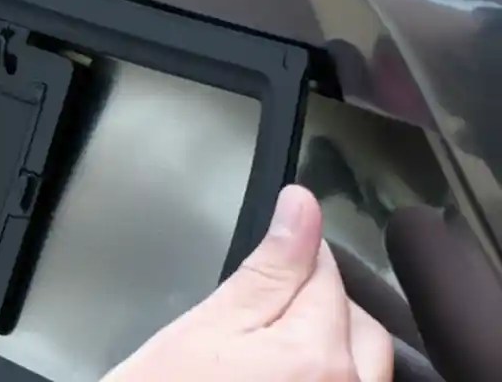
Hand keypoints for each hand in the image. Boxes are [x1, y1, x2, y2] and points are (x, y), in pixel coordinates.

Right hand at [104, 186, 393, 381]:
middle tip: (254, 321)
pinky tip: (279, 379)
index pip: (327, 275)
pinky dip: (325, 376)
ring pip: (363, 364)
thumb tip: (302, 207)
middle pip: (357, 323)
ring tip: (266, 356)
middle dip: (317, 306)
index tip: (261, 274)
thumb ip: (268, 268)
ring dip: (327, 346)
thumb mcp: (208, 327)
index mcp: (316, 356)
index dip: (291, 262)